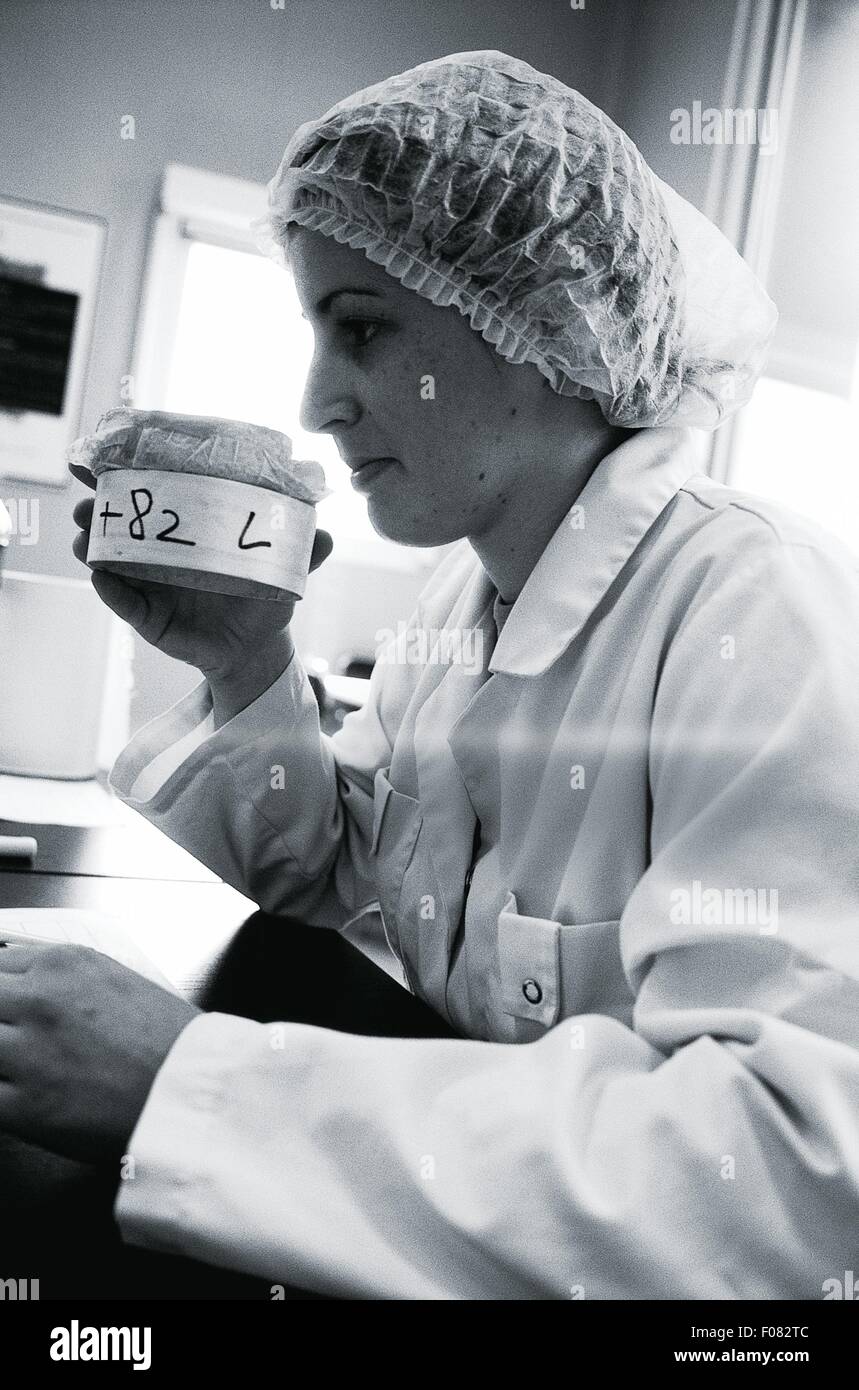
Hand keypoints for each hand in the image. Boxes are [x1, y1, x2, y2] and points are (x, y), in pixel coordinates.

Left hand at [0, 943, 200, 1166]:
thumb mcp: (111, 979)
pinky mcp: (24, 1106)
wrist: (193, 1089)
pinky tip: (16, 1096)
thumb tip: (17, 986)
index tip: (5, 1011)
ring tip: (19, 1071)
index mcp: (62, 964)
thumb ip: (58, 978)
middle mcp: (39, 1000)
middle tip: (12, 1042)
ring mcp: (27, 1053)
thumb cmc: (166, 1040)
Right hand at [70, 459, 332, 677]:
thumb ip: (303, 549)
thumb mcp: (283, 568)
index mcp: (185, 529)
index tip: (95, 457)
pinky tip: (100, 577)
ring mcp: (149, 583)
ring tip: (84, 536)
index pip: (148, 493)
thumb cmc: (263, 596)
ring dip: (92, 544)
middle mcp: (159, 551)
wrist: (256, 647)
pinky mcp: (148, 616)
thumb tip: (328, 534)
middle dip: (96, 505)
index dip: (119, 473)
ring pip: (109, 558)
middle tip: (87, 498)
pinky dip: (110, 591)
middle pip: (116, 522)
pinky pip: (123, 602)